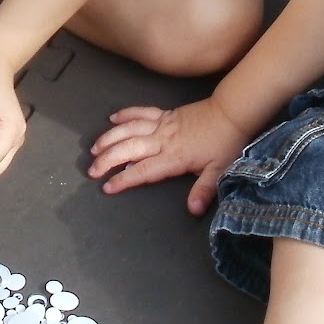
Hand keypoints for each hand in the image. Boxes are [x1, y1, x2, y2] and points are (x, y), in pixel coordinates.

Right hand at [89, 97, 250, 214]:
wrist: (231, 112)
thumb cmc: (225, 143)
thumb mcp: (218, 170)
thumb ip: (203, 190)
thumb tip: (193, 210)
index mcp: (174, 157)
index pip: (143, 171)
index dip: (123, 180)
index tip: (107, 187)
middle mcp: (162, 140)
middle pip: (128, 149)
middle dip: (107, 160)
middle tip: (92, 170)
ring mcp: (162, 125)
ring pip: (129, 130)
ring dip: (110, 138)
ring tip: (94, 148)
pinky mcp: (165, 113)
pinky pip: (141, 112)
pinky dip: (126, 114)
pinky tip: (113, 118)